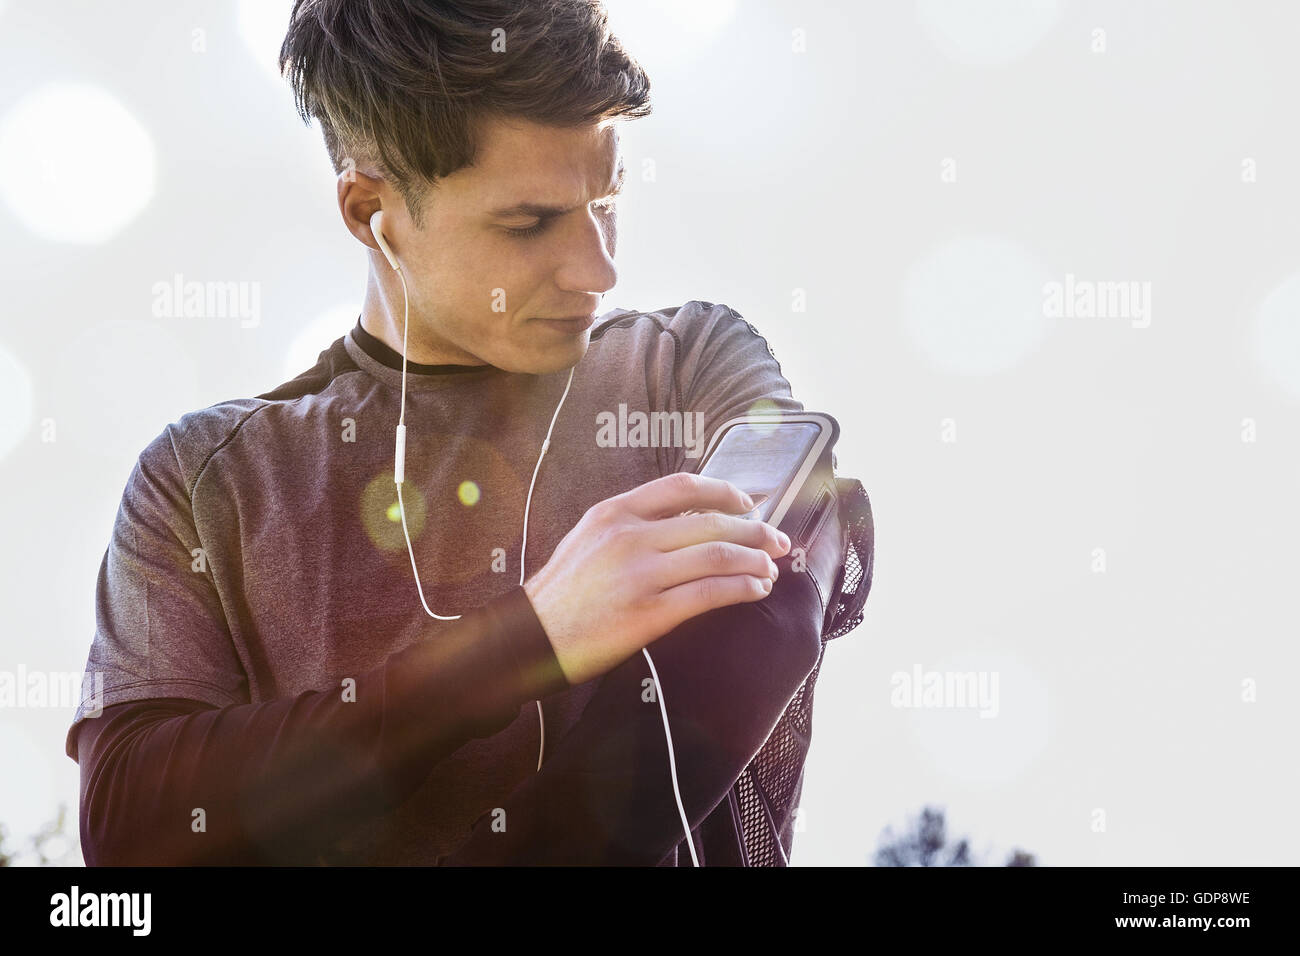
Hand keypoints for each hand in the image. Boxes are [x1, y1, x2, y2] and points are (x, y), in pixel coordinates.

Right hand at [522, 472, 790, 685]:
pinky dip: (741, 588)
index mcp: (615, 512)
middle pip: (710, 523)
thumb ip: (632, 522)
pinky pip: (709, 594)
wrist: (532, 637)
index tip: (747, 503)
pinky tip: (755, 590)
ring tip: (771, 568)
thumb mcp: (589, 537)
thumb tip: (690, 520)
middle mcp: (629, 537)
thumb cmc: (563, 591)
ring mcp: (639, 575)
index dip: (724, 491)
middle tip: (778, 540)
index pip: (682, 487)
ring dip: (754, 560)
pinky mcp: (648, 613)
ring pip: (716, 556)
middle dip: (755, 530)